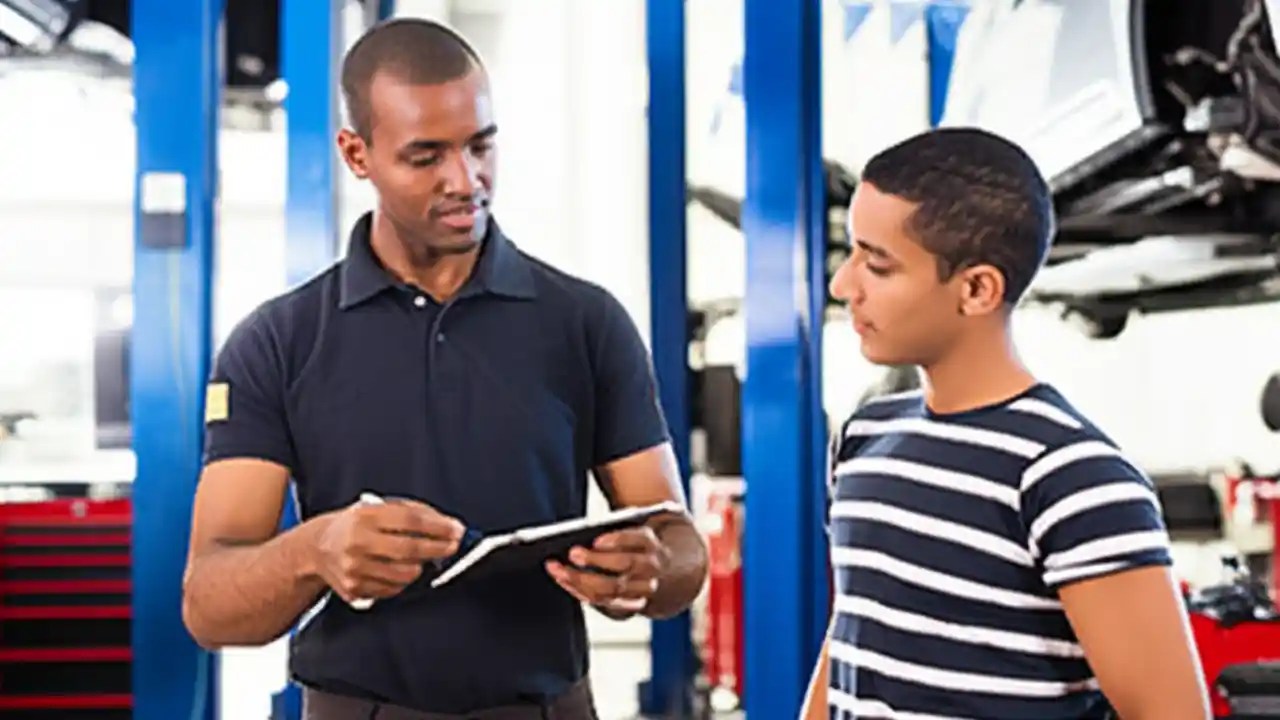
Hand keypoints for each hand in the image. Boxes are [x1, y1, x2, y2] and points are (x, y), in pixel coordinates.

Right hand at [313, 497, 464, 605]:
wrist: (318, 547)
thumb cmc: (358, 525)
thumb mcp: (380, 508)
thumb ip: (414, 513)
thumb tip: (449, 527)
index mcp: (365, 516)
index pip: (410, 520)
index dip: (438, 526)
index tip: (457, 530)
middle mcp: (357, 542)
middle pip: (409, 549)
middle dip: (438, 549)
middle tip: (453, 547)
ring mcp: (354, 569)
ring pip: (404, 574)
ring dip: (421, 567)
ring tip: (421, 558)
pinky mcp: (354, 589)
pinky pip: (392, 589)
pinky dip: (403, 581)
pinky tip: (398, 569)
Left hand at [545, 525, 668, 614]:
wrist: (665, 574)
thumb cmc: (635, 546)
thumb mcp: (631, 531)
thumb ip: (613, 530)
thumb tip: (581, 535)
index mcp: (651, 543)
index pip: (638, 540)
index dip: (618, 540)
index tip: (596, 540)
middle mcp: (651, 568)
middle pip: (624, 565)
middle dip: (596, 560)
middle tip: (573, 553)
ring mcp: (643, 590)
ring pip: (611, 589)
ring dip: (581, 580)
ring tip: (558, 569)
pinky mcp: (631, 606)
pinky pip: (604, 603)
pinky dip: (580, 592)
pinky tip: (564, 580)